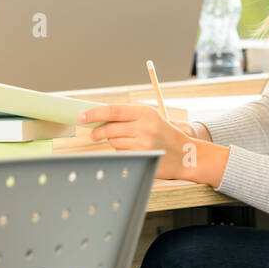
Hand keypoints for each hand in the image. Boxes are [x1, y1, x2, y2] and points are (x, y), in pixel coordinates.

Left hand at [78, 104, 195, 179]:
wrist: (185, 154)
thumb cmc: (165, 134)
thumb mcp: (151, 118)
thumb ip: (128, 117)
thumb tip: (100, 117)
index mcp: (145, 112)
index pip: (113, 111)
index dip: (95, 113)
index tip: (82, 116)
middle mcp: (144, 126)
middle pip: (109, 128)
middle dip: (97, 132)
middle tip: (93, 134)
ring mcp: (143, 143)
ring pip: (114, 142)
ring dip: (113, 141)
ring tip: (126, 141)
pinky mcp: (142, 156)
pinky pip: (121, 152)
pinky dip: (122, 151)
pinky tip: (133, 149)